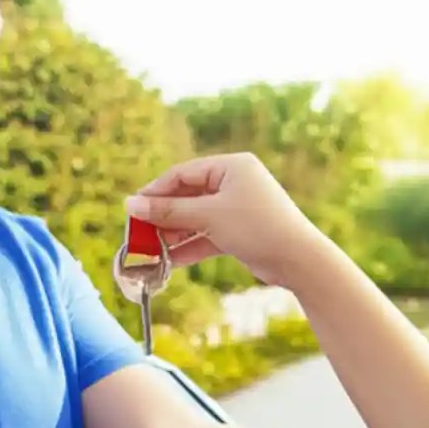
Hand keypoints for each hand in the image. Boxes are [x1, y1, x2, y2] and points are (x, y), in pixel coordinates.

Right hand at [124, 152, 324, 287]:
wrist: (298, 260)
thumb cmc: (256, 227)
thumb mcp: (208, 216)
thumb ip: (168, 210)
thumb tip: (130, 203)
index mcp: (231, 166)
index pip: (183, 174)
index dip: (155, 191)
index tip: (132, 209)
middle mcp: (235, 182)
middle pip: (188, 196)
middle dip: (163, 216)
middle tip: (138, 232)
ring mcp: (238, 208)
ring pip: (196, 218)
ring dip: (174, 234)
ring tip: (151, 250)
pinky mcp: (240, 231)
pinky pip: (208, 235)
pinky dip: (190, 246)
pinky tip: (169, 261)